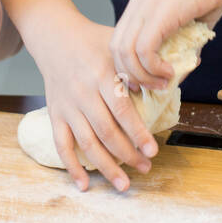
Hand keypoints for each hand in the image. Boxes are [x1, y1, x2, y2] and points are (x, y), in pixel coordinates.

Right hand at [38, 19, 159, 192]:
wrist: (55, 37)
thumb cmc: (93, 41)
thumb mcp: (118, 44)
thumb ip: (139, 65)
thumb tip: (166, 83)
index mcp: (101, 74)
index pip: (122, 109)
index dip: (138, 133)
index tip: (153, 151)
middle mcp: (82, 92)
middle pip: (106, 131)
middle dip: (128, 154)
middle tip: (146, 168)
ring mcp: (67, 106)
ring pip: (86, 143)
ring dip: (106, 167)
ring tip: (124, 184)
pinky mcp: (55, 114)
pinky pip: (62, 145)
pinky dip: (72, 167)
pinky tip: (84, 185)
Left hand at [110, 0, 221, 92]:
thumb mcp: (190, 27)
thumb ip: (181, 49)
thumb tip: (176, 76)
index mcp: (139, 7)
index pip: (118, 42)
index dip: (126, 67)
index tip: (142, 83)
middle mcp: (136, 6)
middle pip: (115, 49)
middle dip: (130, 75)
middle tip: (149, 88)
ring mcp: (145, 8)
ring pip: (126, 52)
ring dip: (143, 76)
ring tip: (162, 83)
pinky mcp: (158, 14)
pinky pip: (144, 50)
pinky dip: (153, 68)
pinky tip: (169, 72)